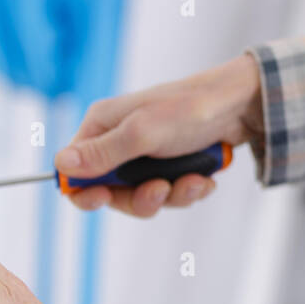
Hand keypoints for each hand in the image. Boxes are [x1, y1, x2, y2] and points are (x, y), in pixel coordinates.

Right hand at [54, 52, 263, 216]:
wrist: (242, 104)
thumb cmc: (191, 109)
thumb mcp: (142, 132)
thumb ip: (103, 153)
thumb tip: (61, 164)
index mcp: (104, 125)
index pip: (74, 169)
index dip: (84, 190)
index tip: (102, 199)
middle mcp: (121, 140)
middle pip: (112, 192)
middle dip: (139, 198)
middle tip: (160, 190)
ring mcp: (148, 154)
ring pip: (145, 196)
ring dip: (172, 196)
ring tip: (193, 181)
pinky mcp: (173, 164)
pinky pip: (172, 193)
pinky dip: (189, 190)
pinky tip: (204, 179)